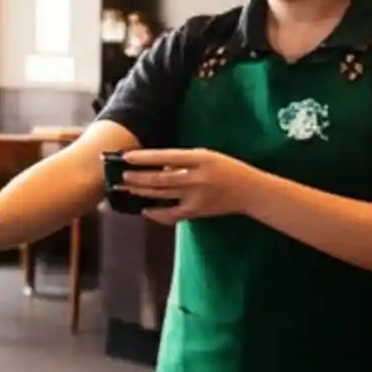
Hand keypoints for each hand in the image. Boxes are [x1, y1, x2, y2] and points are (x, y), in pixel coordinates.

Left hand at [118, 148, 260, 223]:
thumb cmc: (226, 169)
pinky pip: (171, 214)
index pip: (167, 157)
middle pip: (160, 179)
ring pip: (162, 195)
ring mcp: (196, 197)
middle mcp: (197, 178)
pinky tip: (145, 210)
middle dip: (138, 178)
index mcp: (201, 160)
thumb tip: (156, 167)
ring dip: (142, 192)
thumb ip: (182, 161)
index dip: (145, 158)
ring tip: (127, 188)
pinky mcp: (197, 212)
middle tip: (121, 175)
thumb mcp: (207, 157)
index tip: (126, 157)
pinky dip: (156, 213)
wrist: (249, 191)